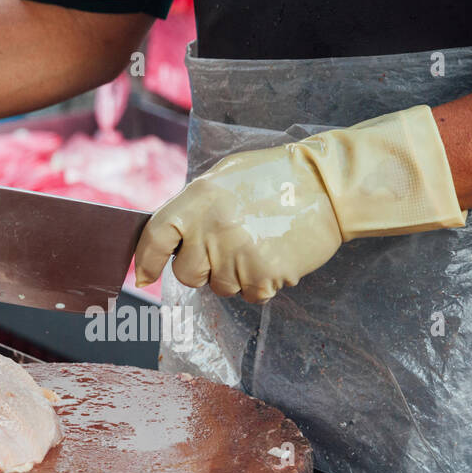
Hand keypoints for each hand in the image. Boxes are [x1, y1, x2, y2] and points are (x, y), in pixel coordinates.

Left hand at [134, 105, 466, 302]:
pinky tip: (276, 255)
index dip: (146, 261)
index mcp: (197, 199)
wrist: (327, 186)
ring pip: (221, 287)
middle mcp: (211, 228)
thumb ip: (194, 207)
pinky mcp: (263, 274)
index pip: (154, 237)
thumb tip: (168, 238)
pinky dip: (261, 283)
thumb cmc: (274, 177)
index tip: (144, 278)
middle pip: (187, 274)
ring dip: (236, 275)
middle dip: (203, 269)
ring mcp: (237, 254)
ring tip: (260, 244)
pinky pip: (250, 294)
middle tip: (229, 247)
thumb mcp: (224, 178)